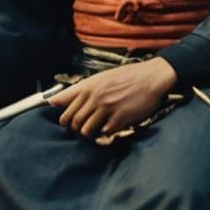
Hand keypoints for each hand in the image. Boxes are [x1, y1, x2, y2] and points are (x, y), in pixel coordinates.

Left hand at [49, 58, 176, 139]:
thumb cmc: (128, 76)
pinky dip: (105, 133)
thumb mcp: (102, 77)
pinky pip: (105, 132)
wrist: (152, 76)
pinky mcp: (120, 117)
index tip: (62, 121)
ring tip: (93, 132)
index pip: (64, 101)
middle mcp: (95, 96)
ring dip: (88, 133)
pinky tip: (109, 129)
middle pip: (74, 119)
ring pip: (86, 129)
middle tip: (79, 130)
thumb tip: (57, 100)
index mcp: (89, 85)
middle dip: (74, 128)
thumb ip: (83, 88)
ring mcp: (107, 107)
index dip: (62, 114)